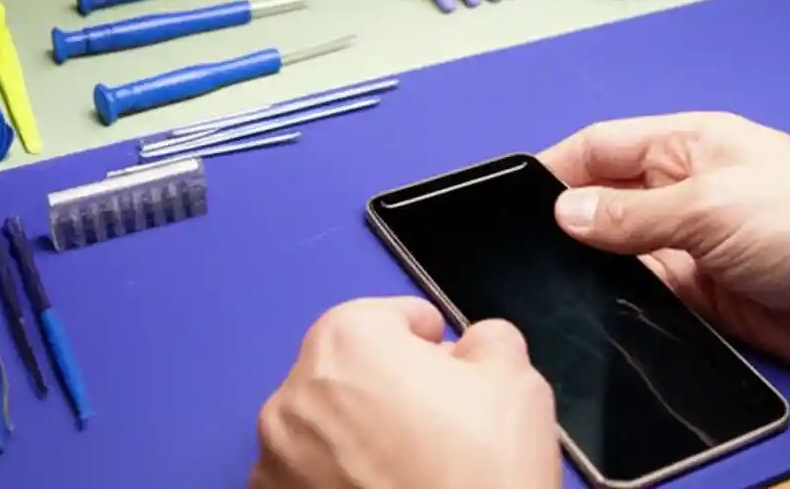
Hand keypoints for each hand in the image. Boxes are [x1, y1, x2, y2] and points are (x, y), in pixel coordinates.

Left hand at [249, 297, 560, 488]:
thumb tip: (471, 347)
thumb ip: (488, 341)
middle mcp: (294, 393)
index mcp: (348, 341)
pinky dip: (333, 479)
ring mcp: (273, 458)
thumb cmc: (483, 471)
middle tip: (437, 420)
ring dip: (356, 431)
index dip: (428, 339)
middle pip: (349, 368)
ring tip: (409, 466)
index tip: (449, 364)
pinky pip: (305, 475)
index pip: (389, 317)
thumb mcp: (516, 381)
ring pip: (323, 424)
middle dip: (389, 384)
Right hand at [538, 112, 789, 370]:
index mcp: (687, 144)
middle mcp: (681, 190)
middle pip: (603, 200)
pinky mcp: (701, 297)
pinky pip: (644, 295)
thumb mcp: (710, 206)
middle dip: (565, 223)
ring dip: (591, 266)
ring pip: (618, 252)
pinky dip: (619, 302)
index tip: (507, 199)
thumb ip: (632, 213)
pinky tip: (589, 313)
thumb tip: (563, 213)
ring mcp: (689, 246)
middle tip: (517, 253)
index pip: (601, 146)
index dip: (554, 168)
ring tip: (544, 285)